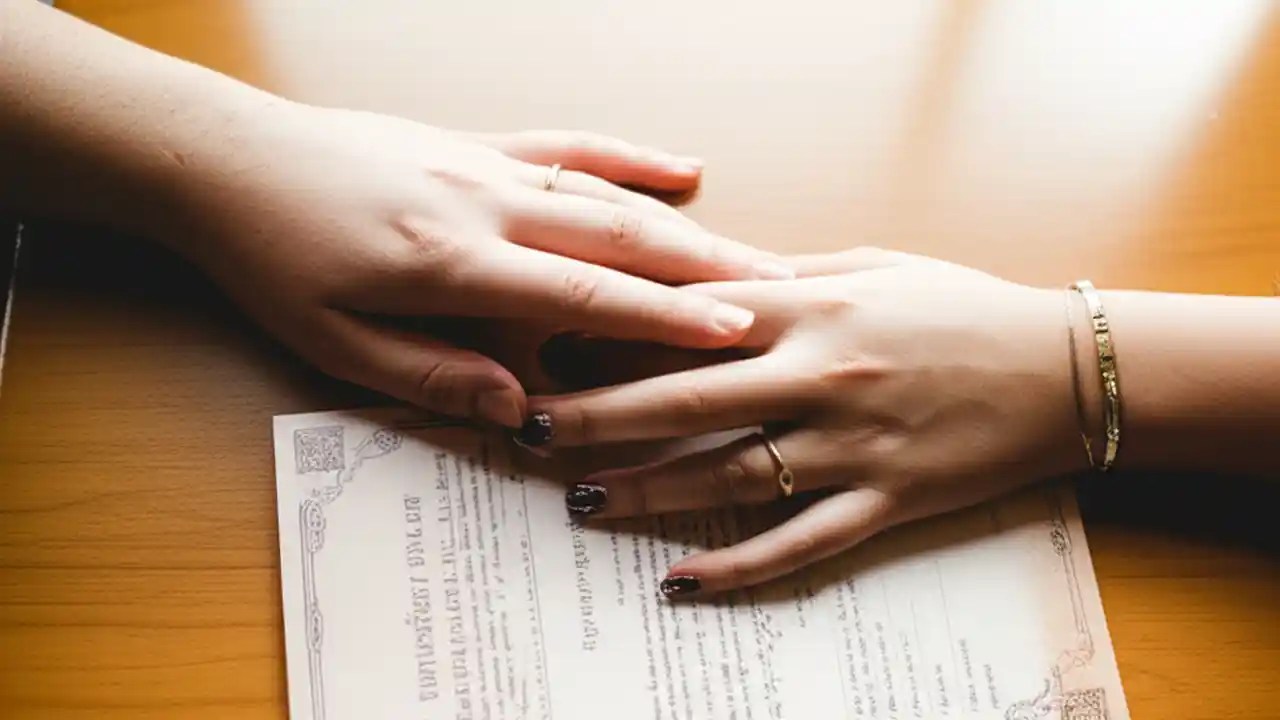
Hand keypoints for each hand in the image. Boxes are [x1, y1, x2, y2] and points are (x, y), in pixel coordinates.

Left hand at [171, 103, 789, 425]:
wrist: (226, 162)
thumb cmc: (274, 258)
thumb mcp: (334, 342)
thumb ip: (432, 375)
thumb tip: (517, 408)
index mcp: (453, 262)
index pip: (583, 297)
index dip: (664, 318)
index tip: (735, 334)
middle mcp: (486, 206)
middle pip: (618, 239)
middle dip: (708, 271)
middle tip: (784, 296)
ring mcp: (488, 166)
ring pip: (608, 196)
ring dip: (686, 228)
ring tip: (755, 254)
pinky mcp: (479, 143)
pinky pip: (570, 145)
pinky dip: (630, 157)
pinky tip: (682, 169)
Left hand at [529, 250, 1087, 595]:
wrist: (1063, 372)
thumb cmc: (961, 308)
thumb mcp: (872, 265)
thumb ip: (785, 272)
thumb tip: (704, 276)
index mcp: (815, 308)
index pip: (692, 318)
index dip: (614, 330)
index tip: (551, 342)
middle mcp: (823, 376)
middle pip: (687, 401)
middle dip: (599, 417)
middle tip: (532, 433)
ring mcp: (853, 447)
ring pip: (728, 476)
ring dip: (649, 492)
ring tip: (583, 502)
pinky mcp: (886, 503)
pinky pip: (799, 544)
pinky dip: (738, 567)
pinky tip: (681, 582)